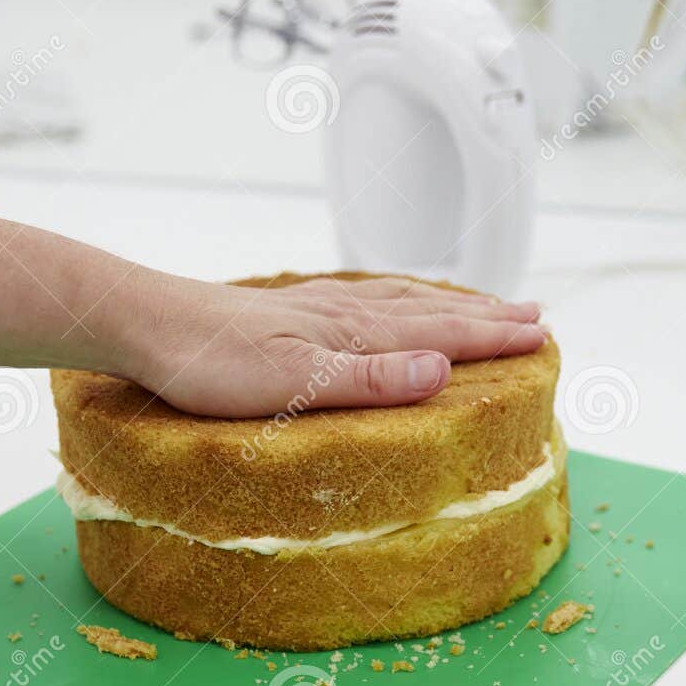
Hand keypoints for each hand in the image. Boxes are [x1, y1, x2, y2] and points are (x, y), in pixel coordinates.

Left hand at [113, 272, 546, 416]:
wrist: (144, 324)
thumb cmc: (210, 363)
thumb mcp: (294, 383)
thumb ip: (370, 378)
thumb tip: (442, 369)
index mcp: (352, 333)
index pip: (440, 333)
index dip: (493, 337)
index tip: (541, 338)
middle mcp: (343, 313)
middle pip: (430, 311)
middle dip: (485, 317)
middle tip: (536, 317)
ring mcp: (316, 308)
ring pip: (401, 302)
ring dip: (448, 306)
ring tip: (483, 305)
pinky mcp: (290, 312)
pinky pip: (367, 302)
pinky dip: (400, 302)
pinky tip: (392, 305)